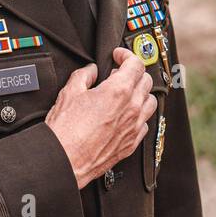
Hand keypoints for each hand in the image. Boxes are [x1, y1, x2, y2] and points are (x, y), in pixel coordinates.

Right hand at [46, 47, 157, 187]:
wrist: (65, 161)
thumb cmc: (65, 132)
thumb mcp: (69, 93)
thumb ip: (83, 76)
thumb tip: (90, 71)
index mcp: (118, 91)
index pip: (136, 64)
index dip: (126, 55)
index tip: (118, 56)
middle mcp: (131, 108)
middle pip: (146, 81)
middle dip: (133, 73)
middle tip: (118, 74)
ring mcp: (134, 127)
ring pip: (150, 102)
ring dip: (140, 94)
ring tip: (125, 94)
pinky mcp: (132, 143)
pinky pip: (144, 124)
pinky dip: (138, 116)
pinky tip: (125, 116)